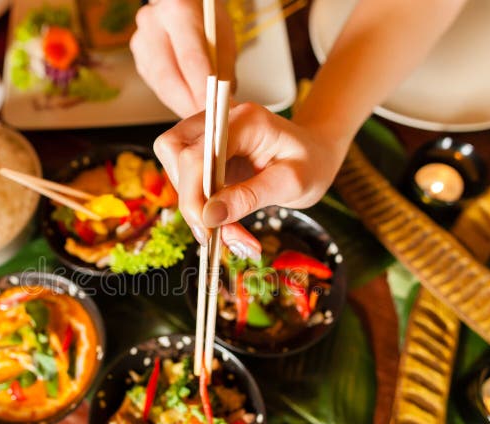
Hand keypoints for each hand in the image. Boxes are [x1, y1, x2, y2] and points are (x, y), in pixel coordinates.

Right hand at [130, 0, 236, 117]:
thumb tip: (223, 102)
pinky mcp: (140, 59)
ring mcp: (141, 41)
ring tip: (201, 113)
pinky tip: (187, 101)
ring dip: (182, 105)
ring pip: (160, 86)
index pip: (190, 59)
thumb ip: (222, 69)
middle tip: (208, 120)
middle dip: (190, 104)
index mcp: (177, 10)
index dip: (203, 89)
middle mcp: (153, 24)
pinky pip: (156, 87)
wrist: (183, 5)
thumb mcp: (223, 35)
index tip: (215, 109)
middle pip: (169, 76)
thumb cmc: (205, 17)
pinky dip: (174, 99)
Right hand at [154, 103, 347, 255]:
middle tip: (212, 234)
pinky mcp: (206, 155)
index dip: (193, 193)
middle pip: (174, 151)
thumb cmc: (310, 163)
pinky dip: (202, 209)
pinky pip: (187, 180)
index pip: (198, 152)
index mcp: (245, 121)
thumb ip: (250, 197)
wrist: (315, 156)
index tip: (206, 228)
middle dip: (188, 199)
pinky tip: (226, 227)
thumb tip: (211, 216)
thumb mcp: (291, 184)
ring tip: (230, 236)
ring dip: (195, 208)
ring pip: (175, 167)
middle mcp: (220, 121)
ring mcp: (209, 136)